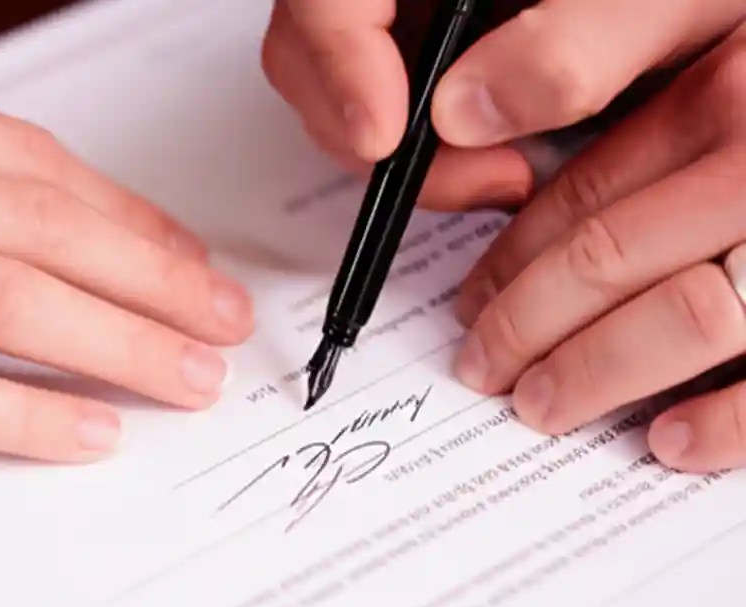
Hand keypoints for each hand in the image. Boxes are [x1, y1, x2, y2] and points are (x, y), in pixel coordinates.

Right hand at [0, 71, 253, 462]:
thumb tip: (6, 210)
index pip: (37, 161)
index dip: (131, 216)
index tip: (184, 256)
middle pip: (49, 226)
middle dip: (156, 277)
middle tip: (220, 319)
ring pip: (11, 300)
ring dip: (118, 342)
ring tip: (187, 376)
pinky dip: (20, 415)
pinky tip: (83, 432)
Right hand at [261, 0, 745, 209]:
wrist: (721, 6)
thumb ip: (572, 44)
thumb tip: (463, 117)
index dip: (337, 67)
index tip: (387, 138)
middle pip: (314, 51)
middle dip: (377, 137)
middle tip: (478, 176)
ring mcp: (411, 14)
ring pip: (344, 89)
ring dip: (410, 156)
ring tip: (505, 172)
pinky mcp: (430, 51)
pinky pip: (384, 107)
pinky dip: (429, 153)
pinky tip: (496, 157)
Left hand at [451, 29, 745, 471]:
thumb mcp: (717, 0)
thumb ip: (596, 37)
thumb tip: (459, 106)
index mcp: (737, 84)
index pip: (588, 187)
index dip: (513, 252)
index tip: (471, 298)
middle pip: (621, 253)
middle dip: (530, 318)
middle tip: (480, 364)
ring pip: (695, 314)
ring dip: (603, 371)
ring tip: (541, 406)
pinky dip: (733, 417)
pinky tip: (670, 441)